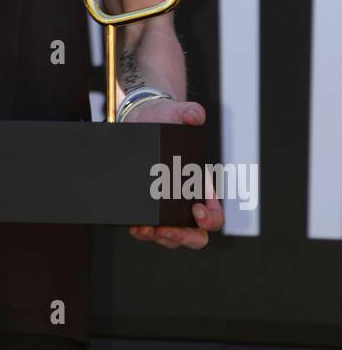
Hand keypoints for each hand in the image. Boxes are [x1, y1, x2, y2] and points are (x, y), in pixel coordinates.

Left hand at [124, 97, 222, 249]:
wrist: (141, 119)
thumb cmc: (166, 120)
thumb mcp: (176, 114)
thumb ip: (189, 113)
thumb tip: (196, 116)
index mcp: (202, 189)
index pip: (215, 216)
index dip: (210, 219)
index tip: (196, 210)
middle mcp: (187, 204)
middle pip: (196, 236)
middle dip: (182, 236)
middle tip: (165, 228)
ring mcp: (168, 210)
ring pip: (171, 237)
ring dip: (158, 237)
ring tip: (143, 228)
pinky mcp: (149, 209)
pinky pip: (151, 231)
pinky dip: (143, 232)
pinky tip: (134, 226)